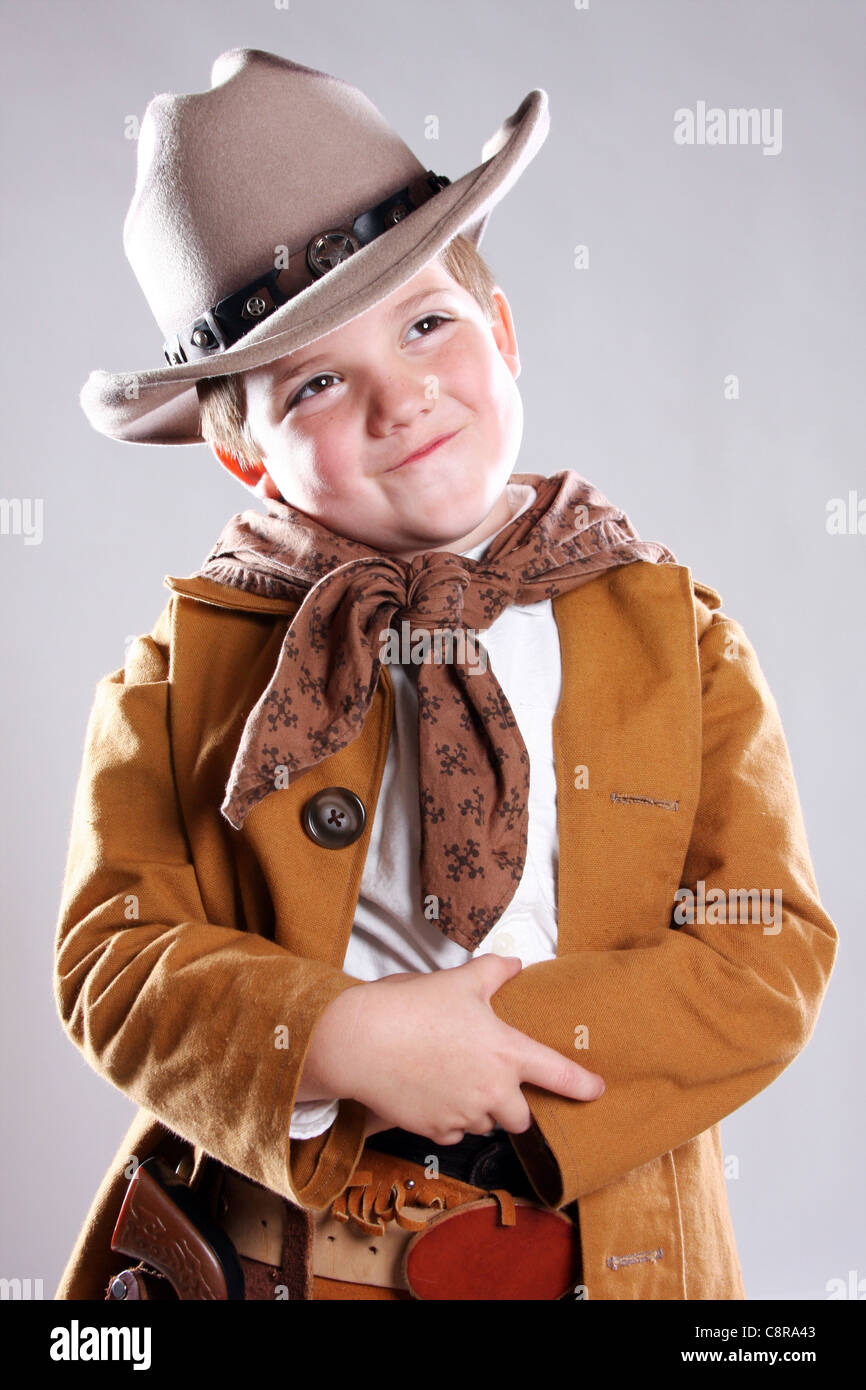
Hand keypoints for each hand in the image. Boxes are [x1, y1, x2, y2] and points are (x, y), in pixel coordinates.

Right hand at [306, 955, 604, 1145]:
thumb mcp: (459, 980)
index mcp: (506, 1052)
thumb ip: (494, 972)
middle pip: (521, 1117)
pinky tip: (429, 1092)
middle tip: (493, 1083)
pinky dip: (448, 1117)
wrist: (361, 1041)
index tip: (598, 1090)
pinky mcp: (435, 1131)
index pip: (558, 1072)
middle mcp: (492, 1090)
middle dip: (512, 1106)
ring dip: (478, 1109)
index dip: (583, 1083)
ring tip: (451, 1078)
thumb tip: (515, 963)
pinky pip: (452, 1132)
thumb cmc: (411, 1006)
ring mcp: (464, 1114)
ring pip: (483, 1123)